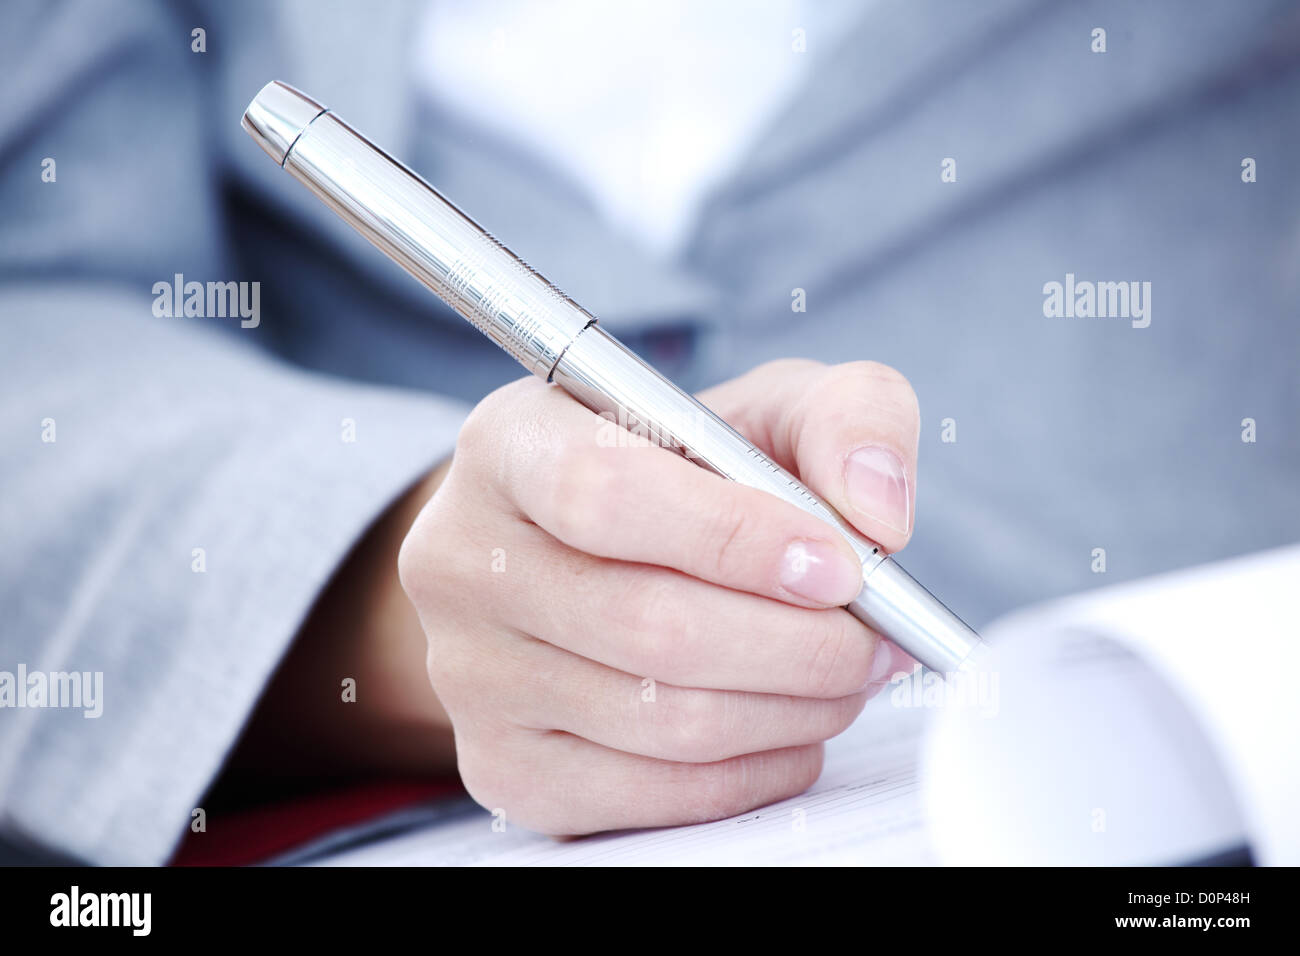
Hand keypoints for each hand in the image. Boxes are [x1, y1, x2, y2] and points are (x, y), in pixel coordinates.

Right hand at [398, 359, 920, 833]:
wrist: (576, 557)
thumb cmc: (682, 476)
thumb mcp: (764, 409)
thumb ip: (844, 416)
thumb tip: (876, 510)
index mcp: (510, 445)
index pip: (605, 496)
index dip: (736, 538)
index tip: (841, 567)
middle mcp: (462, 560)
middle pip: (647, 625)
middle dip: (799, 643)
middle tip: (875, 640)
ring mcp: (471, 675)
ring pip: (662, 720)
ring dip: (791, 708)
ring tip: (846, 676)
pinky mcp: (504, 767)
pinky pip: (651, 794)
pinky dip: (754, 772)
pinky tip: (791, 728)